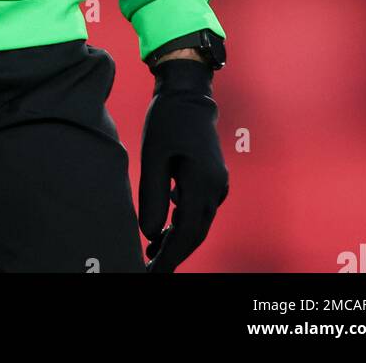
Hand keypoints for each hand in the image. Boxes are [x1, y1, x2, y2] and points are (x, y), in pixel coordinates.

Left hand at [137, 56, 228, 271]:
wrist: (188, 92)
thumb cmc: (167, 119)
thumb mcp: (153, 155)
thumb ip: (153, 195)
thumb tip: (151, 234)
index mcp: (203, 183)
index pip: (189, 233)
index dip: (171, 257)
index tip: (153, 272)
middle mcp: (216, 188)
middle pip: (196, 233)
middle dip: (173, 254)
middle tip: (149, 269)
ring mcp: (217, 183)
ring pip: (198, 223)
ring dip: (176, 240)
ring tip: (150, 254)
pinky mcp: (211, 179)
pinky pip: (198, 210)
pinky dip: (181, 224)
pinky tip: (163, 230)